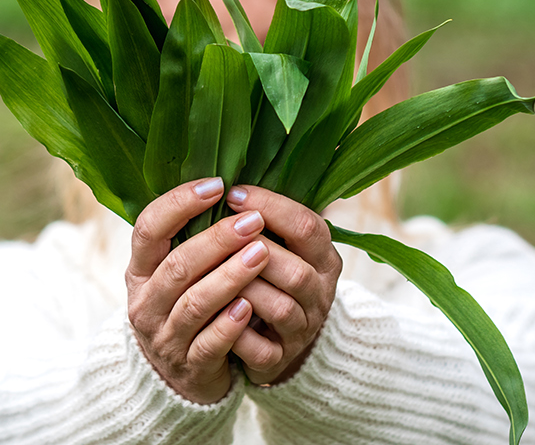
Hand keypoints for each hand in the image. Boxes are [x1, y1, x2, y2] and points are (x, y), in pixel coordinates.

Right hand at [126, 177, 272, 403]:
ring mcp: (165, 338)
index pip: (149, 229)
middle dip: (216, 240)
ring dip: (230, 277)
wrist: (179, 378)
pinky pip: (209, 344)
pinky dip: (229, 325)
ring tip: (261, 254)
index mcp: (140, 271)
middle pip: (177, 266)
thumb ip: (191, 238)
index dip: (179, 204)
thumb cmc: (186, 310)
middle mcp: (146, 303)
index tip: (217, 185)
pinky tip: (249, 306)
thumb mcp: (175, 275)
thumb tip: (230, 185)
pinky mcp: (190, 367)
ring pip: (195, 304)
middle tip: (253, 221)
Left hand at [223, 186, 341, 385]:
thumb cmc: (267, 277)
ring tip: (211, 271)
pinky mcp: (279, 359)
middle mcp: (319, 293)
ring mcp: (302, 328)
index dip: (271, 207)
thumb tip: (225, 175)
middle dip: (254, 250)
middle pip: (296, 270)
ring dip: (243, 287)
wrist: (275, 340)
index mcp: (322, 257)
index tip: (231, 193)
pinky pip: (261, 348)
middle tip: (219, 234)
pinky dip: (236, 333)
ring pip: (279, 307)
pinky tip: (213, 315)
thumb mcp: (279, 243)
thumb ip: (263, 216)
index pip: (308, 226)